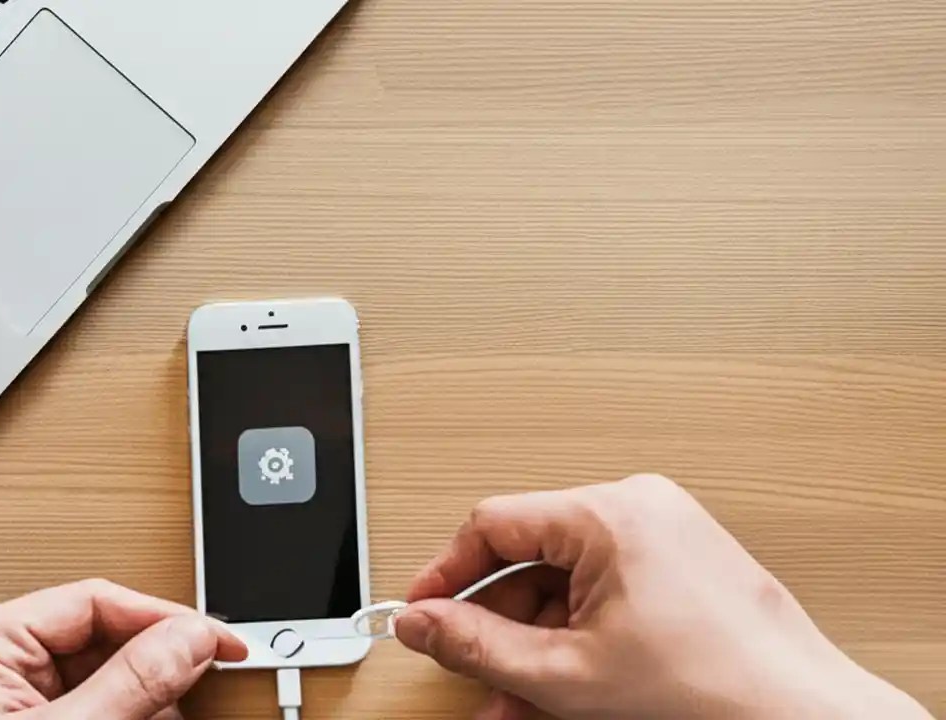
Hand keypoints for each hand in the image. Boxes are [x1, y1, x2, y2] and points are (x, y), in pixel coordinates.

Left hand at [0, 579, 246, 719]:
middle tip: (205, 685)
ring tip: (174, 717)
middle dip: (158, 670)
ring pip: (107, 684)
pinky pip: (94, 715)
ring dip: (149, 705)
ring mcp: (11, 710)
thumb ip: (129, 683)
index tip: (217, 642)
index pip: (96, 601)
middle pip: (106, 643)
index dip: (164, 617)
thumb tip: (190, 638)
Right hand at [396, 475, 931, 719]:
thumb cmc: (713, 690)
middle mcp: (637, 507)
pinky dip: (576, 634)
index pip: (493, 524)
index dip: (446, 573)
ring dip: (535, 641)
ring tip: (519, 701)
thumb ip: (476, 645)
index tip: (422, 612)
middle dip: (496, 627)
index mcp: (607, 514)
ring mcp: (665, 531)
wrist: (804, 718)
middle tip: (472, 671)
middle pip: (528, 557)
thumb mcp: (565, 674)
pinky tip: (561, 684)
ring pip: (565, 581)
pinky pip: (604, 588)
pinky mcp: (683, 559)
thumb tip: (422, 623)